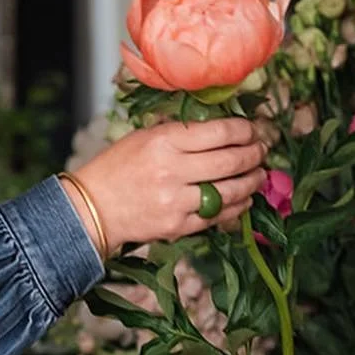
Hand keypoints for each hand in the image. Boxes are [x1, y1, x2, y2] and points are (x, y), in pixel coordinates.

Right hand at [66, 118, 268, 252]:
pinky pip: (217, 216)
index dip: (245, 130)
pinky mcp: (177, 226)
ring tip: (259, 175)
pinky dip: (237, 206)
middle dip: (254, 155)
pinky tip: (244, 199)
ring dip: (252, 182)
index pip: (220, 132)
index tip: (253, 130)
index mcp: (164, 141)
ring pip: (230, 191)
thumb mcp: (144, 137)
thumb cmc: (117, 168)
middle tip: (262, 151)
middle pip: (231, 161)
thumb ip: (181, 133)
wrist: (92, 208)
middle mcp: (172, 170)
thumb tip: (222, 129)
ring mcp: (176, 201)